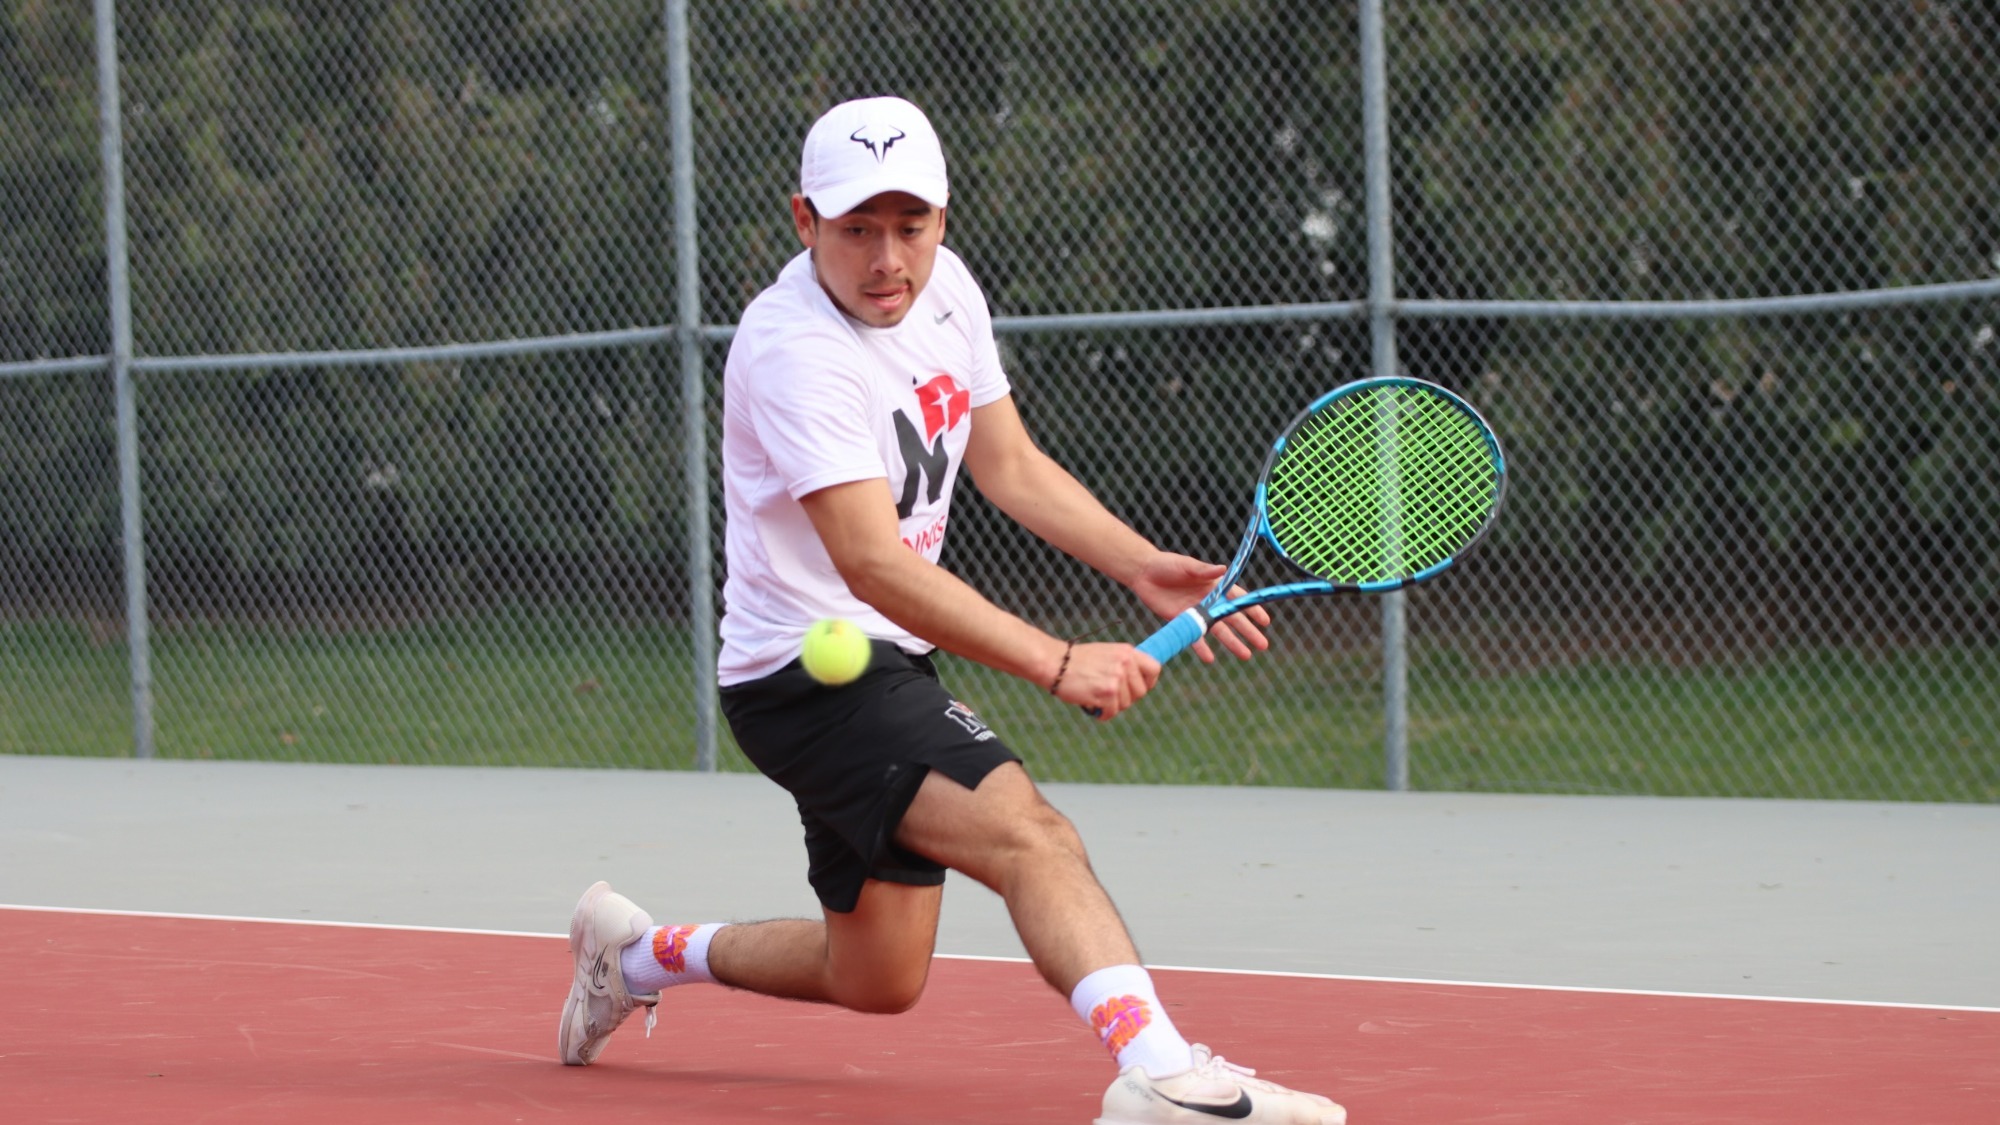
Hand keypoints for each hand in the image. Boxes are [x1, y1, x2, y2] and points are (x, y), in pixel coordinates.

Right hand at [1051, 641, 1159, 719]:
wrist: (1054, 663)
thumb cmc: (1076, 660)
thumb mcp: (1106, 653)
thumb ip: (1123, 664)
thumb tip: (1138, 683)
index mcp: (1127, 652)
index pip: (1155, 669)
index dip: (1148, 682)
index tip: (1137, 688)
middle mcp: (1125, 663)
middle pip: (1141, 692)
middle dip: (1126, 698)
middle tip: (1109, 695)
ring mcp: (1117, 678)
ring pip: (1125, 705)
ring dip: (1111, 705)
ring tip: (1095, 695)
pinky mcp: (1107, 694)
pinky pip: (1112, 713)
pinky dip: (1102, 714)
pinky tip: (1091, 705)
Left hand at [1128, 553, 1271, 663]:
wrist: (1143, 573)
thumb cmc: (1167, 564)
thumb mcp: (1187, 566)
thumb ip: (1205, 571)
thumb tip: (1224, 569)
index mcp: (1214, 585)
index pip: (1238, 598)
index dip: (1252, 609)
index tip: (1265, 621)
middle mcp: (1209, 600)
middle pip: (1232, 618)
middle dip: (1248, 631)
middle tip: (1263, 645)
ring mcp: (1196, 612)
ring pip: (1218, 630)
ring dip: (1232, 643)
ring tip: (1245, 655)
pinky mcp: (1182, 621)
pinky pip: (1194, 636)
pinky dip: (1202, 648)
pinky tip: (1210, 658)